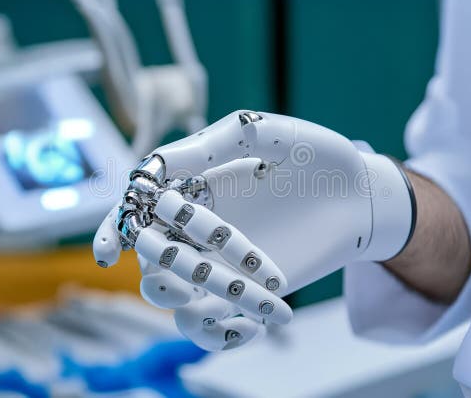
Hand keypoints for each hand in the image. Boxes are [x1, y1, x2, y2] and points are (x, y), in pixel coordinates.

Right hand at [93, 111, 414, 349]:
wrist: (360, 196)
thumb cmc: (315, 155)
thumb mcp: (268, 134)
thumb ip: (214, 143)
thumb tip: (156, 163)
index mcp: (191, 185)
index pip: (136, 210)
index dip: (113, 230)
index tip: (110, 249)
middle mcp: (196, 228)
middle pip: (152, 258)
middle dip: (166, 269)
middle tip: (200, 272)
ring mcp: (217, 263)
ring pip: (175, 299)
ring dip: (198, 305)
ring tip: (245, 301)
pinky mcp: (243, 293)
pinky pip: (209, 326)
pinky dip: (219, 336)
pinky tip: (254, 328)